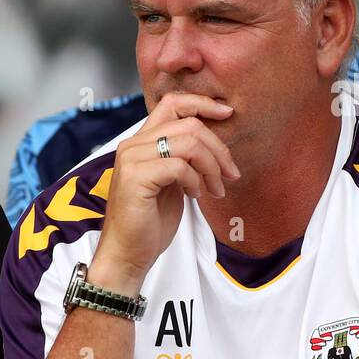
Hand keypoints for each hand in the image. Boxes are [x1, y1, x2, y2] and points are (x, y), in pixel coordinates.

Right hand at [90, 93, 238, 294]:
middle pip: (188, 124)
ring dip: (211, 166)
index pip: (172, 104)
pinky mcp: (136, 177)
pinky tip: (195, 196)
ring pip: (188, 142)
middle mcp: (132, 145)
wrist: (128, 255)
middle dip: (218, 148)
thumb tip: (213, 141)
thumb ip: (183, 157)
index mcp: (140, 142)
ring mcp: (132, 159)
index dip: (202, 103)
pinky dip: (195, 181)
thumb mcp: (172, 182)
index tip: (228, 114)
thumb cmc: (150, 223)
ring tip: (215, 189)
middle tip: (230, 174)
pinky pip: (180, 166)